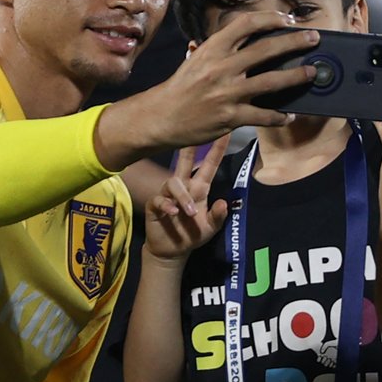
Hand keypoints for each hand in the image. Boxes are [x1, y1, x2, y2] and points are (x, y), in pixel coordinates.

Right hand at [129, 11, 319, 152]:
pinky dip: (279, 117)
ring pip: (270, 82)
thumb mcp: (198, 59)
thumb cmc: (182, 87)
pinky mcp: (230, 117)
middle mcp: (221, 67)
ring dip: (296, 76)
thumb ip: (223, 48)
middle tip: (313, 38)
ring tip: (311, 73)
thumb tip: (251, 38)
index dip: (271, 18)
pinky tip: (289, 115)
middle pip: (266, 49)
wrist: (161, 116)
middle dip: (295, 42)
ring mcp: (226, 93)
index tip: (288, 19)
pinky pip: (262, 116)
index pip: (247, 24)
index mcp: (213, 48)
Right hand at [142, 135, 229, 259]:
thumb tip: (224, 203)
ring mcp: (168, 195)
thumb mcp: (211, 228)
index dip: (217, 149)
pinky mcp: (155, 206)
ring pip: (172, 183)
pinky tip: (173, 212)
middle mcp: (184, 187)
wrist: (172, 251)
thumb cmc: (192, 235)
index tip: (225, 131)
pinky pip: (159, 199)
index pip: (209, 164)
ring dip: (182, 196)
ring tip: (189, 212)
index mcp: (199, 188)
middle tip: (191, 130)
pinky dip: (167, 205)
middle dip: (188, 147)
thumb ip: (218, 216)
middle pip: (185, 161)